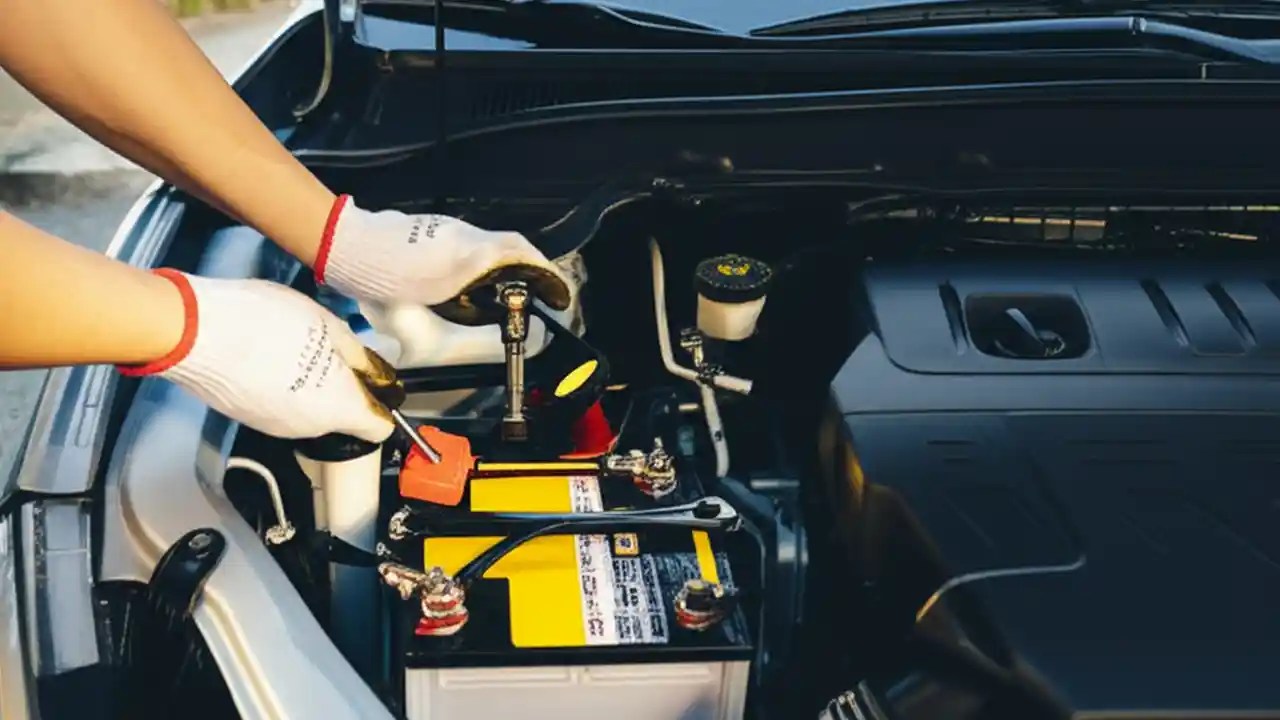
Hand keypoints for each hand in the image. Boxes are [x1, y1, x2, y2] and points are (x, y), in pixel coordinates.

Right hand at [118, 270, 394, 442]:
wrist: (194, 331)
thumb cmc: (262, 323)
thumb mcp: (328, 326)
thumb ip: (359, 356)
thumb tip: (375, 373)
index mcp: (338, 408)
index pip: (379, 428)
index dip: (383, 405)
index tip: (380, 384)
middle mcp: (310, 428)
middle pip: (343, 416)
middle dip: (345, 388)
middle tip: (335, 349)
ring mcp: (276, 426)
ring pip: (311, 411)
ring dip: (313, 386)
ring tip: (297, 346)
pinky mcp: (250, 418)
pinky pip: (282, 407)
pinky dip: (284, 387)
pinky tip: (272, 356)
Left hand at [313, 195, 571, 309]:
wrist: (351, 246)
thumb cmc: (386, 276)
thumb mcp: (435, 297)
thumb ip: (470, 299)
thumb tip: (497, 303)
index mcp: (471, 252)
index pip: (524, 257)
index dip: (547, 277)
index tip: (559, 295)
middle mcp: (467, 235)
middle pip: (514, 248)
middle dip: (534, 270)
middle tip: (542, 293)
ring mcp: (452, 230)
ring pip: (493, 246)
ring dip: (510, 266)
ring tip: (513, 292)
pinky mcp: (437, 231)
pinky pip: (474, 246)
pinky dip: (487, 263)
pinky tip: (476, 283)